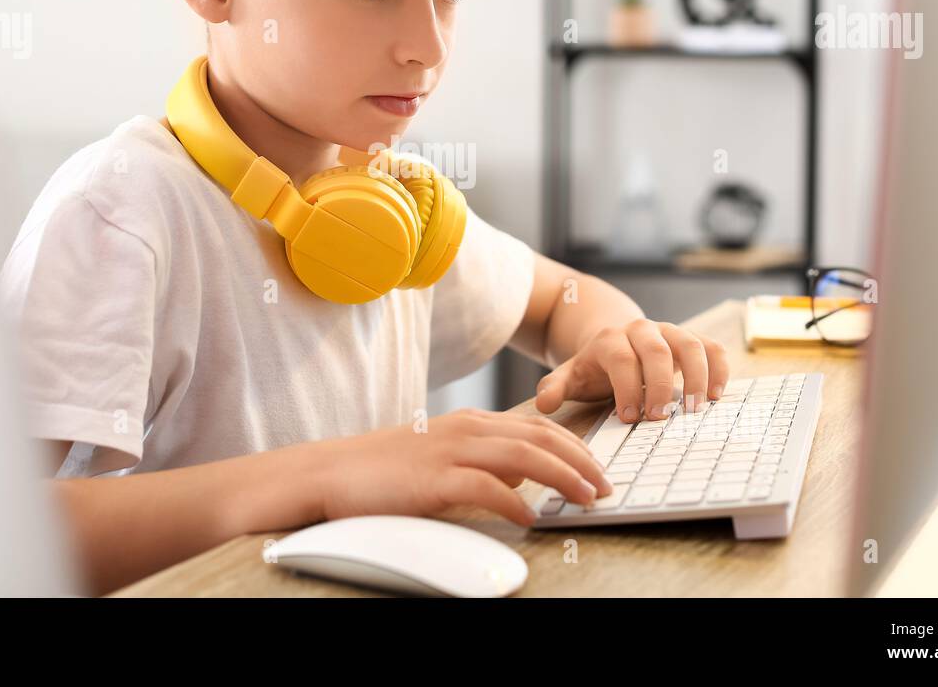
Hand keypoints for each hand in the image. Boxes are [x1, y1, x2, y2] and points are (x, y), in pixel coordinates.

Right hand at [316, 409, 612, 526]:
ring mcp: (449, 451)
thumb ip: (482, 462)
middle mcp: (466, 429)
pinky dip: (514, 502)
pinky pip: (485, 487)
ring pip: (523, 457)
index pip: (538, 426)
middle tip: (607, 486)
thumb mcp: (442, 456)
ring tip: (587, 499)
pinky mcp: (433, 478)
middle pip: (540, 437)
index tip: (599, 468)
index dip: (575, 446)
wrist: (330, 472)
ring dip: (562, 478)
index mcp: (471, 421)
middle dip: (581, 461)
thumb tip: (521, 481)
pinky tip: (532, 517)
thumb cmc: (385, 470)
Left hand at [534, 319, 731, 423]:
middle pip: (656, 350)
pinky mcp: (690, 340)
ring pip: (689, 344)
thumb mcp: (570, 375)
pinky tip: (715, 395)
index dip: (627, 388)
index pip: (621, 359)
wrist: (613, 340)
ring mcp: (669, 332)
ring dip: (696, 376)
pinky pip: (711, 347)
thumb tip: (543, 403)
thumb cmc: (594, 367)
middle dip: (660, 385)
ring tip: (695, 409)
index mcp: (609, 340)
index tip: (628, 418)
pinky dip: (718, 368)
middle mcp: (641, 330)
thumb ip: (555, 387)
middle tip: (660, 418)